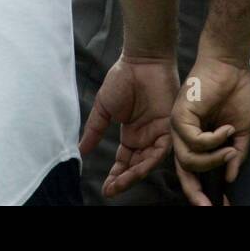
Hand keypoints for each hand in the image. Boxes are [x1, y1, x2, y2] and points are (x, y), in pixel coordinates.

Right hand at [80, 53, 178, 197]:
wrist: (141, 60)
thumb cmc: (123, 78)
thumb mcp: (104, 108)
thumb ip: (95, 129)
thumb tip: (81, 150)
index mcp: (131, 134)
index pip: (124, 160)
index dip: (115, 175)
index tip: (105, 188)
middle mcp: (146, 137)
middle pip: (136, 165)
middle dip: (124, 179)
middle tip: (111, 190)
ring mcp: (158, 133)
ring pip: (148, 161)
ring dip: (135, 174)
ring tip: (121, 183)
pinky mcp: (169, 126)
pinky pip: (162, 150)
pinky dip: (150, 161)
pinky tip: (137, 169)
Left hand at [171, 55, 249, 205]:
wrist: (232, 65)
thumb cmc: (238, 91)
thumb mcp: (242, 130)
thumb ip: (236, 154)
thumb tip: (231, 178)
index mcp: (198, 139)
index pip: (195, 171)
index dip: (204, 191)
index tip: (222, 206)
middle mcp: (185, 134)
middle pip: (184, 172)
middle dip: (196, 192)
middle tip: (211, 206)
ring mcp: (180, 125)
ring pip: (188, 160)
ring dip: (213, 159)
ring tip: (231, 147)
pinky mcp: (180, 114)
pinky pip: (193, 141)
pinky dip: (213, 140)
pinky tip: (226, 129)